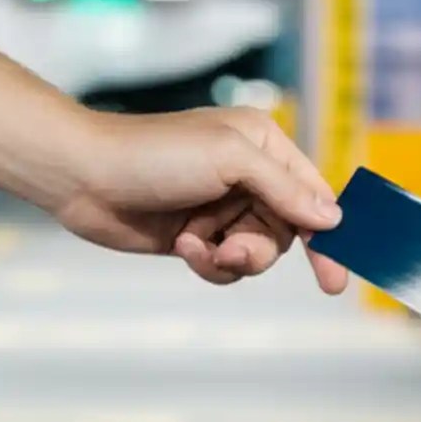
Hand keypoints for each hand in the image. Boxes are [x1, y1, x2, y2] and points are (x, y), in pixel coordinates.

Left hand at [53, 107, 348, 293]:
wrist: (85, 176)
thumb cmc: (156, 154)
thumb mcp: (230, 160)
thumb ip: (285, 189)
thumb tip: (333, 217)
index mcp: (263, 144)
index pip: (312, 193)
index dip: (327, 234)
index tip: (335, 276)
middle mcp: (248, 175)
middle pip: (287, 231)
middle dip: (261, 247)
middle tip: (234, 251)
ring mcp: (221, 207)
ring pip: (256, 252)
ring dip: (232, 257)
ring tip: (200, 247)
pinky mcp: (197, 235)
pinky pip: (225, 265)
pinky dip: (209, 263)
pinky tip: (183, 245)